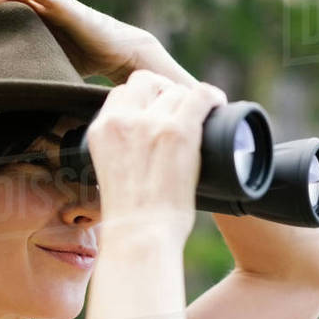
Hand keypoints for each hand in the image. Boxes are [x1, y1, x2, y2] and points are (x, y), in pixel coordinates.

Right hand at [85, 69, 226, 239]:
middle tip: (179, 111)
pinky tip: (217, 103)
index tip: (157, 110)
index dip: (143, 98)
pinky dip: (211, 97)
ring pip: (176, 92)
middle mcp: (123, 121)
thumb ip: (120, 150)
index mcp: (102, 130)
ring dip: (188, 103)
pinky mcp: (179, 132)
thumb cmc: (131, 216)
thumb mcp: (109, 172)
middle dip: (164, 92)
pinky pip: (200, 95)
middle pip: (148, 82)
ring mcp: (151, 124)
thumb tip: (143, 144)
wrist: (140, 235)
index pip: (122, 93)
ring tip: (200, 119)